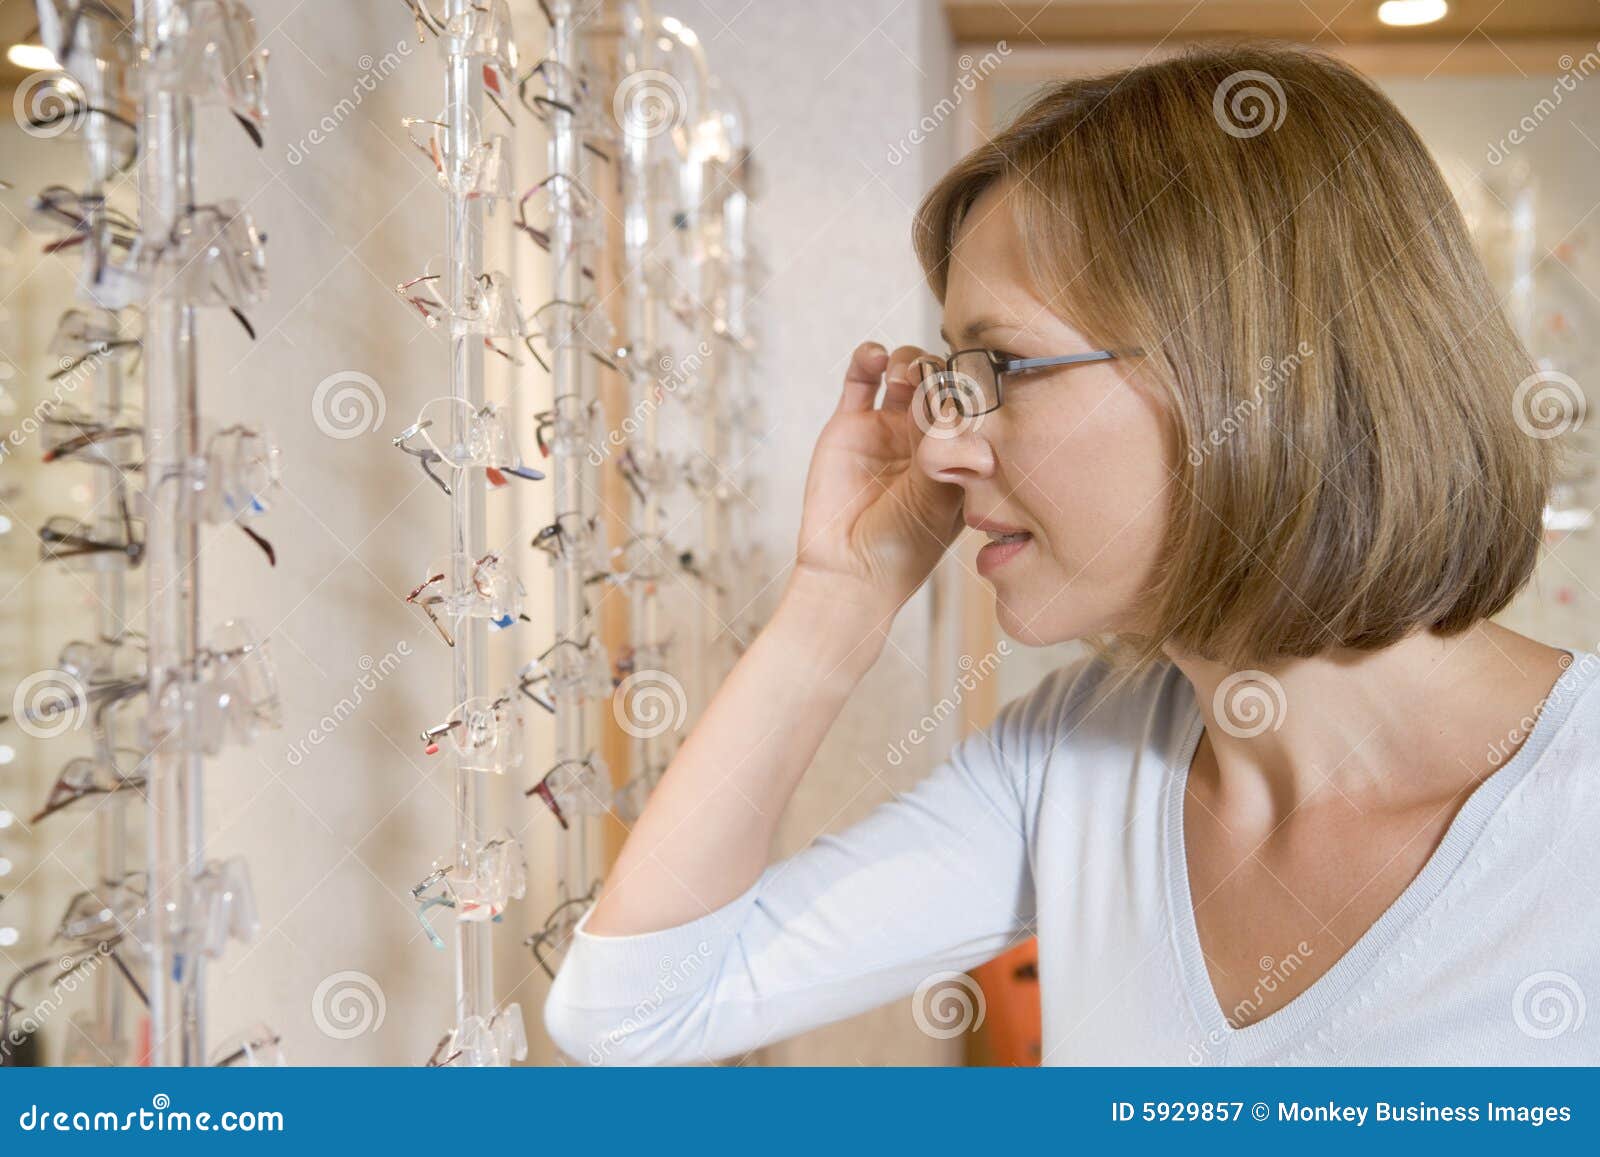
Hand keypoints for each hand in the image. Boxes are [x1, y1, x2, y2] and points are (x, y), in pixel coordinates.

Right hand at [787, 342, 965, 619]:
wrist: (846, 571)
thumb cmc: (901, 550)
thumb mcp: (934, 506)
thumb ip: (944, 458)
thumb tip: (958, 414)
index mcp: (960, 454)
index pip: (975, 404)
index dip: (975, 388)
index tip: (972, 389)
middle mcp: (927, 436)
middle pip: (943, 378)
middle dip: (943, 369)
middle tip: (937, 381)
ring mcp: (889, 427)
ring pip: (906, 370)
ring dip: (911, 359)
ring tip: (906, 375)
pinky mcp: (851, 423)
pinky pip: (862, 377)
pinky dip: (869, 357)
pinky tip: (875, 357)